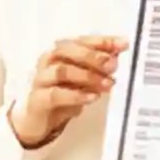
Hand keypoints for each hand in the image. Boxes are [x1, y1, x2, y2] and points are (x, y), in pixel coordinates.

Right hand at [8, 35, 127, 147]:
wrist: (39, 118)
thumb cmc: (62, 92)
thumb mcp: (85, 78)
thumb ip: (99, 66)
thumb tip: (116, 55)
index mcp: (61, 51)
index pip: (83, 40)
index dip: (103, 41)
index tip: (122, 44)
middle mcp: (48, 61)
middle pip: (68, 51)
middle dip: (93, 56)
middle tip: (112, 64)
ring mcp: (41, 79)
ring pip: (61, 71)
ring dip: (87, 76)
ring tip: (107, 84)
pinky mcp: (37, 99)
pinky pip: (55, 94)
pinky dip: (75, 95)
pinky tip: (91, 97)